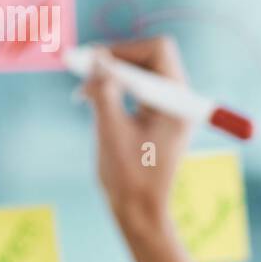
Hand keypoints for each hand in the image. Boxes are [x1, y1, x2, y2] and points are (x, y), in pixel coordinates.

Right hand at [79, 35, 192, 240]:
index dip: (124, 50)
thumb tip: (97, 58)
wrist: (139, 212)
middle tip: (82, 69)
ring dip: (111, 74)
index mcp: (178, 102)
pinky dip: (113, 88)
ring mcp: (168, 108)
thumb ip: (105, 91)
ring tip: (84, 89)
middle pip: (149, 57)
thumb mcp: (110, 130)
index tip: (94, 62)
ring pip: (140, 71)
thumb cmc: (128, 178)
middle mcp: (178, 101)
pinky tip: (90, 97)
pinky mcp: (155, 116)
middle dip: (116, 60)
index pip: (158, 51)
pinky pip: (135, 88)